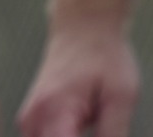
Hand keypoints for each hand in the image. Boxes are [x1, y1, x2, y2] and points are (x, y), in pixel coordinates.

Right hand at [16, 26, 138, 136]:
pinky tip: (90, 126)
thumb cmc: (105, 58)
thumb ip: (114, 135)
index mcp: (54, 113)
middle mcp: (33, 119)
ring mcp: (30, 120)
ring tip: (98, 118)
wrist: (83, 27)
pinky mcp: (34, 120)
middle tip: (102, 123)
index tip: (104, 134)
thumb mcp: (121, 97)